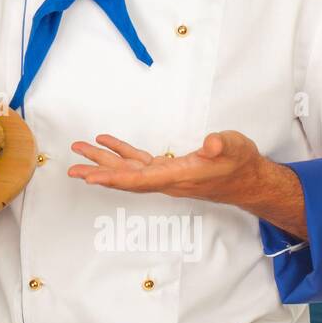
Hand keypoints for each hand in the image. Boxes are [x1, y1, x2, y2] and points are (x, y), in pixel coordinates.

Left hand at [67, 130, 307, 237]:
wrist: (249, 179)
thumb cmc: (241, 164)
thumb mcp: (235, 148)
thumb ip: (221, 145)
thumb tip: (210, 143)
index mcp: (178, 177)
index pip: (139, 181)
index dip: (113, 180)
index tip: (90, 179)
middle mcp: (166, 180)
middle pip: (125, 179)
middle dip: (97, 173)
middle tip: (71, 169)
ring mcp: (165, 175)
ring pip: (127, 170)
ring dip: (103, 161)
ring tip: (80, 151)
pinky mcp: (167, 168)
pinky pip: (137, 162)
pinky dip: (120, 152)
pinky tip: (106, 141)